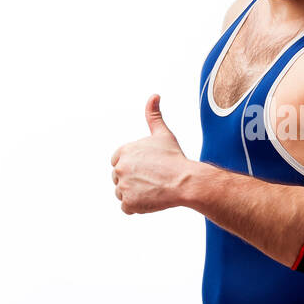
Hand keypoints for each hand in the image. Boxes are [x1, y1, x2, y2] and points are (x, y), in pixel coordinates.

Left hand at [111, 93, 191, 213]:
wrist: (185, 181)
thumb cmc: (175, 157)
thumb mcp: (163, 134)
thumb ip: (154, 115)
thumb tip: (154, 96)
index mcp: (123, 151)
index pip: (118, 162)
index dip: (133, 166)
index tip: (147, 168)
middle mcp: (119, 168)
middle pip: (119, 178)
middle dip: (133, 180)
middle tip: (153, 179)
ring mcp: (122, 186)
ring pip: (122, 194)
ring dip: (135, 194)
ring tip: (154, 189)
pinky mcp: (128, 203)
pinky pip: (128, 207)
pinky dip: (138, 206)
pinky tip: (152, 198)